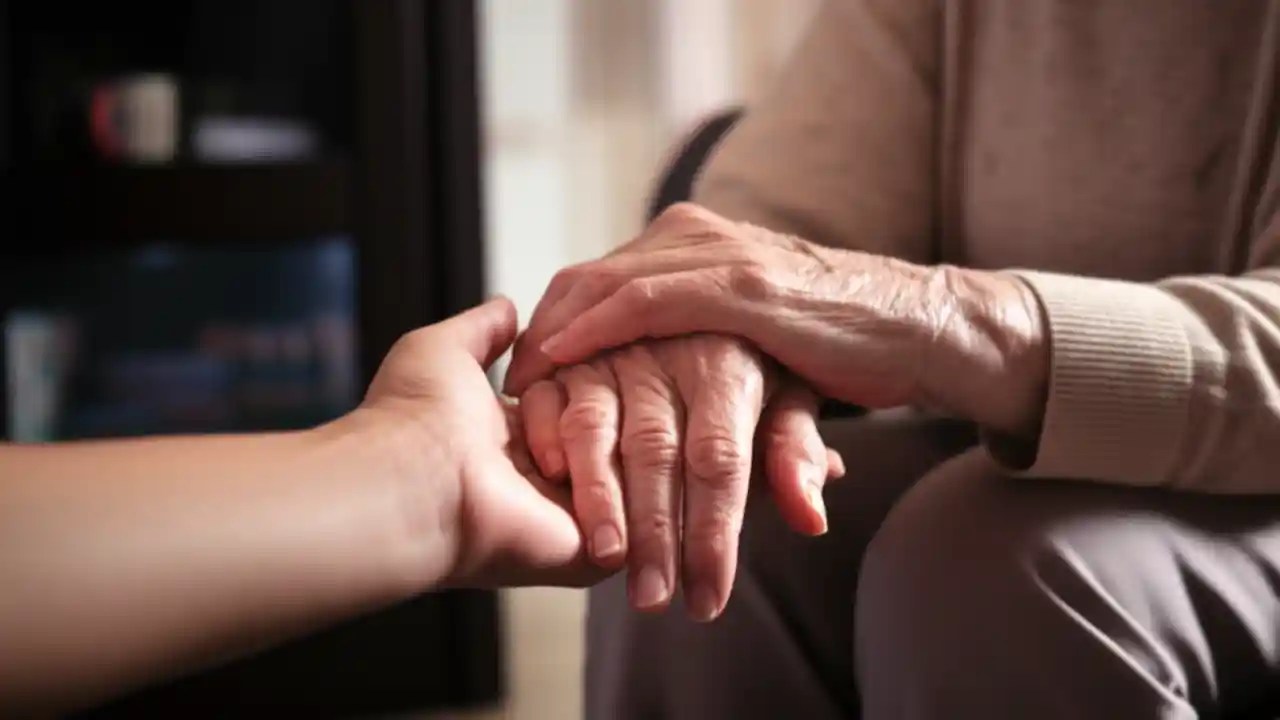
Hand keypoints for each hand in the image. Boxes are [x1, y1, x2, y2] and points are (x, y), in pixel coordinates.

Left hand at [354, 297, 606, 588]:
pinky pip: (641, 515)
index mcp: (518, 433)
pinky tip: (614, 467)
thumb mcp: (443, 348)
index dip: (589, 374)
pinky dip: (633, 489)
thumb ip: (482, 328)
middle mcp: (548, 477)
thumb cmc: (416, 416)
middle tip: (562, 412)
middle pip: (615, 427)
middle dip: (600, 408)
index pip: (584, 398)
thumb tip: (507, 306)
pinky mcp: (592, 549)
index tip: (590, 358)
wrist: (415, 480)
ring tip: (555, 452)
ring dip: (609, 446)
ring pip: (634, 465)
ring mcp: (573, 515)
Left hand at [504, 203, 1047, 438]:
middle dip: (542, 331)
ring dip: (555, 335)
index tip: (528, 374)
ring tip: (525, 383)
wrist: (920, 329)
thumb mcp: (756, 338)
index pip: (600, 278)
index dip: (556, 324)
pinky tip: (562, 362)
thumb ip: (701, 345)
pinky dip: (595, 330)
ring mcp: (719, 257)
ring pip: (606, 285)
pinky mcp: (742, 288)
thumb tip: (652, 387)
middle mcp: (697, 237)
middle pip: (588, 278)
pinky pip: (644, 303)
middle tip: (513, 383)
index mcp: (696, 245)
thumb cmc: (841, 341)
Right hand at [516, 335, 842, 620]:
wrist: (730, 274)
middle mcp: (669, 348)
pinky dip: (545, 441)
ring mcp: (614, 344)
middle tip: (652, 599)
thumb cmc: (762, 346)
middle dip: (653, 534)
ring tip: (602, 561)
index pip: (719, 459)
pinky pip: (549, 394)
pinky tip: (555, 489)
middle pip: (655, 452)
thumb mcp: (795, 390)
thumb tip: (810, 516)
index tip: (707, 598)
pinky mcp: (571, 344)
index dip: (712, 533)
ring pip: (595, 428)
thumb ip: (793, 451)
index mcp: (729, 362)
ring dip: (596, 502)